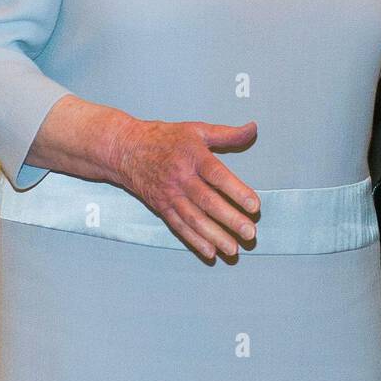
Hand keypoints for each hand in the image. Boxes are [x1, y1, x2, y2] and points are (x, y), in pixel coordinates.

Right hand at [114, 119, 259, 261]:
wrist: (126, 149)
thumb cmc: (165, 138)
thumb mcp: (196, 130)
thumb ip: (227, 134)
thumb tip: (253, 128)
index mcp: (193, 156)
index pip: (217, 175)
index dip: (236, 191)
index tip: (254, 205)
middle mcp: (181, 177)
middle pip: (207, 201)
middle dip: (230, 219)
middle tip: (250, 233)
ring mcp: (170, 194)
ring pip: (194, 219)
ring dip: (215, 236)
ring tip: (233, 249)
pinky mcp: (162, 207)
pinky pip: (179, 227)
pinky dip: (195, 241)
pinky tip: (211, 252)